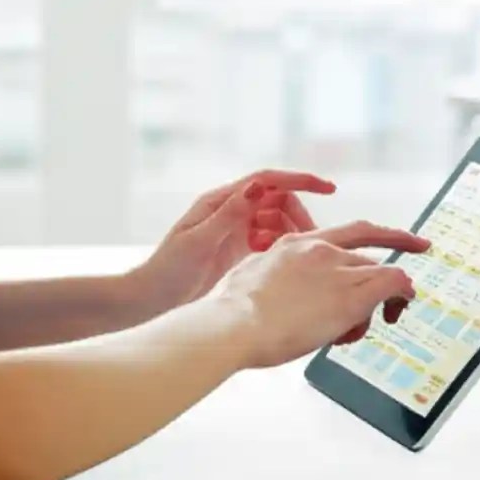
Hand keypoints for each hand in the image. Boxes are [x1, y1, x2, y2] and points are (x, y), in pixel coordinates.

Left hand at [126, 170, 336, 312]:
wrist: (150, 299)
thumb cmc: (168, 270)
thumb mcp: (198, 241)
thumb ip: (228, 215)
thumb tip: (256, 186)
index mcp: (220, 202)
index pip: (266, 180)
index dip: (299, 180)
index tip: (328, 188)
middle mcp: (230, 212)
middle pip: (278, 201)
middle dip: (299, 215)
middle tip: (314, 241)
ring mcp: (236, 232)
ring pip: (277, 223)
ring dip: (292, 234)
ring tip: (296, 255)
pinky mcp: (239, 253)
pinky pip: (271, 243)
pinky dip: (282, 248)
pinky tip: (282, 263)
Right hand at [220, 221, 430, 368]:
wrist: (235, 323)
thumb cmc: (232, 312)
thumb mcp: (250, 281)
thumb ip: (272, 278)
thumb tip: (277, 290)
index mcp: (293, 245)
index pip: (346, 233)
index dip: (377, 234)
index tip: (398, 238)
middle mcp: (320, 250)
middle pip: (367, 254)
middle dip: (387, 265)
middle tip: (406, 269)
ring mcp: (337, 269)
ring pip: (383, 271)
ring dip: (387, 296)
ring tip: (379, 321)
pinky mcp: (353, 294)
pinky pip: (395, 284)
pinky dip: (403, 295)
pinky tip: (396, 311)